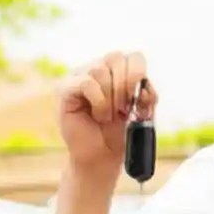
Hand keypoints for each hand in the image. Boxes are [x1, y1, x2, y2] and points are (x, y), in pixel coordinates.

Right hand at [57, 51, 157, 174]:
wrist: (102, 156)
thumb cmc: (120, 132)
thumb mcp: (142, 114)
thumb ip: (148, 98)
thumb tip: (145, 88)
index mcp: (121, 70)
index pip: (135, 57)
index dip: (138, 75)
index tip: (137, 99)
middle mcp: (100, 67)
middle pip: (116, 58)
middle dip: (124, 87)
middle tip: (123, 110)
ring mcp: (80, 75)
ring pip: (100, 71)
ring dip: (110, 99)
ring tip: (107, 116)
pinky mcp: (65, 88)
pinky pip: (86, 83)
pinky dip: (98, 101)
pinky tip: (97, 115)